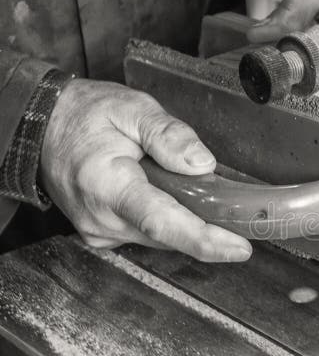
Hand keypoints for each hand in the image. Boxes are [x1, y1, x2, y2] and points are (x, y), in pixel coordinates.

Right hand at [41, 79, 252, 261]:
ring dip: (185, 217)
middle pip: (171, 234)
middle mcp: (102, 219)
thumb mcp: (132, 107)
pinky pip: (149, 233)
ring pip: (163, 236)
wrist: (42, 126)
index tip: (239, 247)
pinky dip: (167, 218)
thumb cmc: (84, 115)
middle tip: (228, 201)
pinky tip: (164, 193)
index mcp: (108, 186)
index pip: (163, 223)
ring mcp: (100, 231)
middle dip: (206, 223)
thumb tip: (202, 164)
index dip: (206, 240)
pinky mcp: (103, 235)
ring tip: (184, 184)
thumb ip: (169, 134)